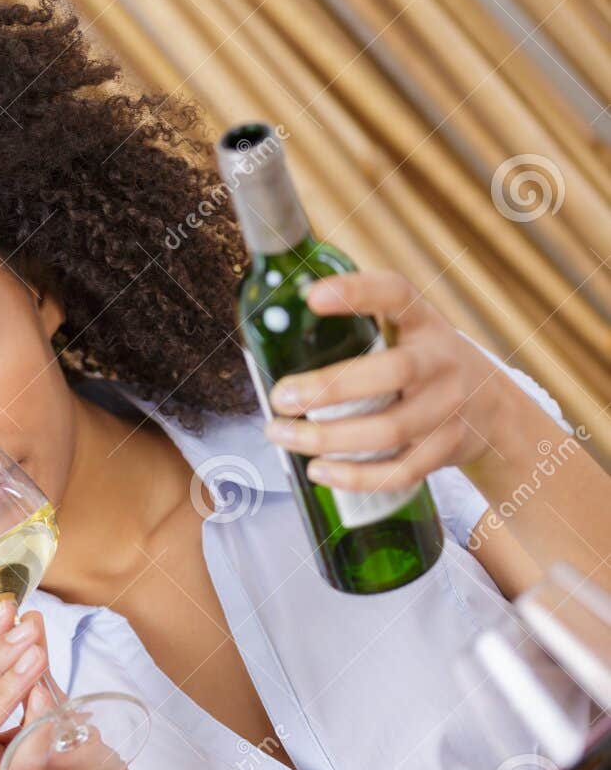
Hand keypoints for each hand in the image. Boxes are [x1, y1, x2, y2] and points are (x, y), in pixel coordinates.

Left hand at [262, 269, 511, 488]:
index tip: (311, 297)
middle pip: (391, 373)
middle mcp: (442, 361)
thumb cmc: (425, 365)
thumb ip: (364, 326)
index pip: (396, 295)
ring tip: (283, 436)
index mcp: (425, 322)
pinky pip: (399, 471)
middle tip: (279, 397)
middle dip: (328, 387)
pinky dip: (355, 476)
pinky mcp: (445, 451)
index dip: (357, 292)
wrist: (492, 409)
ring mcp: (449, 409)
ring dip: (328, 438)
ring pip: (389, 430)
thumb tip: (277, 332)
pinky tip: (318, 470)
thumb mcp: (409, 332)